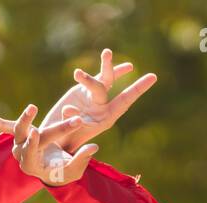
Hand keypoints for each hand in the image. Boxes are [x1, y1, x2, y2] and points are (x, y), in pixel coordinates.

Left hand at [0, 102, 98, 185]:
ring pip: (16, 129)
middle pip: (24, 138)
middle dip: (30, 124)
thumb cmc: (64, 170)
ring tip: (32, 107)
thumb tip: (94, 147)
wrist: (52, 169)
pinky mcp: (19, 134)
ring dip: (23, 118)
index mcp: (32, 166)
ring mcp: (18, 144)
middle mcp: (21, 155)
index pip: (31, 154)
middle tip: (34, 110)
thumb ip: (82, 158)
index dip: (33, 143)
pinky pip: (3, 126)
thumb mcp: (75, 168)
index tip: (36, 132)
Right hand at [40, 48, 156, 152]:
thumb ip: (71, 126)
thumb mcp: (69, 141)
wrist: (53, 143)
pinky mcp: (80, 92)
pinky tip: (99, 61)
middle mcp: (101, 107)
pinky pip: (90, 78)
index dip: (137, 89)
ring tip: (107, 53)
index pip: (124, 102)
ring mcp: (92, 98)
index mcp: (105, 120)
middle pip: (107, 87)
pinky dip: (89, 74)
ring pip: (103, 79)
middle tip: (117, 68)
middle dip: (112, 73)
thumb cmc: (62, 146)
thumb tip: (69, 110)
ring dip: (107, 65)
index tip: (153, 76)